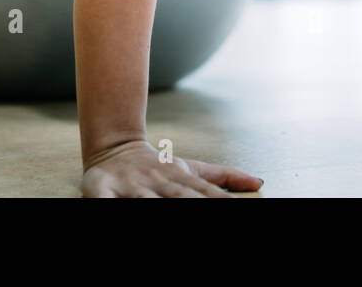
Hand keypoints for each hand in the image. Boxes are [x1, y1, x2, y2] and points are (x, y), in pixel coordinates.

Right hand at [81, 140, 263, 196]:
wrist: (114, 147)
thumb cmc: (158, 167)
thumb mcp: (194, 169)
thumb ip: (226, 177)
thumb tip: (259, 183)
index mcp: (180, 178)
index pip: (205, 192)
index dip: (219, 200)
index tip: (235, 207)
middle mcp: (158, 182)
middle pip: (178, 197)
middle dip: (192, 205)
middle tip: (207, 213)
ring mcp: (131, 186)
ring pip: (143, 200)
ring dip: (151, 204)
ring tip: (158, 207)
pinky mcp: (102, 190)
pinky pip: (102, 199)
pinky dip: (106, 203)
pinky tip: (111, 206)